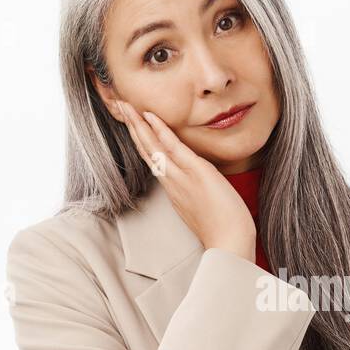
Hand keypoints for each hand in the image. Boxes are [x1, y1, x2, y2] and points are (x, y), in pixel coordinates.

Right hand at [113, 99, 256, 262]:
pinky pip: (173, 148)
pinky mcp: (196, 173)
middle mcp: (172, 183)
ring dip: (137, 124)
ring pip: (152, 147)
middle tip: (119, 107)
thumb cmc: (223, 230)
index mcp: (174, 190)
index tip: (132, 124)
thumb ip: (197, 194)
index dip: (141, 141)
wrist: (230, 243)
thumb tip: (200, 184)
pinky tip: (150, 116)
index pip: (153, 159)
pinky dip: (160, 130)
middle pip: (145, 150)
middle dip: (132, 127)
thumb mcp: (204, 208)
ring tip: (124, 105)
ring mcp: (181, 178)